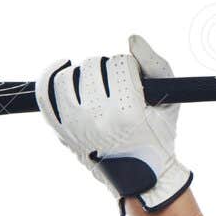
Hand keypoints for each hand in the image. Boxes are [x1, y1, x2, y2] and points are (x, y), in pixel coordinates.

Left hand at [36, 34, 191, 215]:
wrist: (141, 178)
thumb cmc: (159, 135)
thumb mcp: (170, 101)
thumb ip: (157, 64)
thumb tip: (131, 38)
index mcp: (127, 113)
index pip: (120, 64)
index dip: (131, 67)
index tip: (137, 82)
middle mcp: (97, 120)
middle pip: (93, 66)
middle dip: (107, 69)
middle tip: (117, 84)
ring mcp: (74, 126)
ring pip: (68, 76)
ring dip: (83, 72)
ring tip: (95, 81)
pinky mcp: (60, 130)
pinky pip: (45, 93)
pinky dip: (50, 74)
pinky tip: (62, 67)